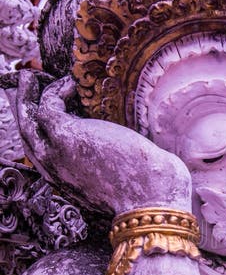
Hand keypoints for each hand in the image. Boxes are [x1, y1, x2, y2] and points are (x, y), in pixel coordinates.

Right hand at [16, 70, 190, 214]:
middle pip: (27, 134)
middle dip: (24, 106)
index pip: (40, 152)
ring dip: (32, 93)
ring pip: (30, 117)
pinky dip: (56, 90)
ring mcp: (57, 153)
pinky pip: (48, 105)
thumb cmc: (143, 187)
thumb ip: (98, 164)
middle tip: (29, 85)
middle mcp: (55, 171)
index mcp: (65, 181)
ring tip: (40, 77)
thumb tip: (106, 145)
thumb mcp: (112, 177)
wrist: (151, 196)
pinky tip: (71, 85)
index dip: (38, 129)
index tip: (40, 111)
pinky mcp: (66, 136)